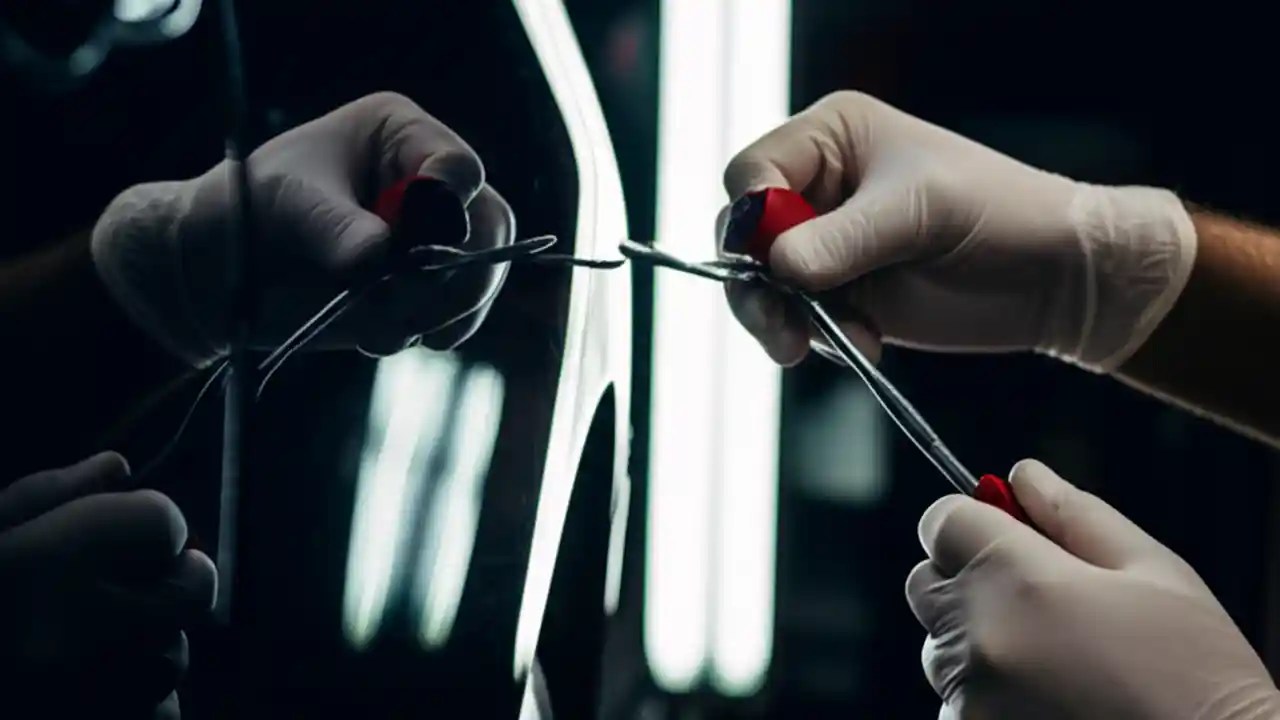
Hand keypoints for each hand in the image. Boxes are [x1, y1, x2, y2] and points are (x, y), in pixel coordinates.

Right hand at [0, 452, 215, 718]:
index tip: (130, 530)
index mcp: (47, 564)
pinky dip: (141, 700)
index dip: (149, 521)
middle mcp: (81, 631)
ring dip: (153, 641)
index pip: (160, 522)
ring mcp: (92, 694)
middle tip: (148, 576)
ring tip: (98, 639)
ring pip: (173, 658)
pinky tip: (95, 684)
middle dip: (176, 577)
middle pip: (193, 589)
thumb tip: (119, 469)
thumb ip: (48, 496)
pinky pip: (157, 715)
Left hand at [92, 91, 514, 366]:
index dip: (447, 207)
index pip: (458, 167)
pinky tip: (379, 337)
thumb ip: (337, 228)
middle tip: (410, 301)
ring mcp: (435, 241)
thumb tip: (381, 259)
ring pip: (480, 276)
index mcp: (401, 135)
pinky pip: (458, 314)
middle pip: (490, 226)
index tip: (407, 243)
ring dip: (438, 310)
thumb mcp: (288, 204)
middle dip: (455, 272)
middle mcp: (430, 183)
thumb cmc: (248, 210)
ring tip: (380, 326)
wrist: (220, 274)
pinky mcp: (426, 289)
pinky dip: (428, 331)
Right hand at [720, 91, 1195, 371]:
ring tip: (825, 345)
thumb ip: (842, 240)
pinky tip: (865, 342)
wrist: (1056, 280)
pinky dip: (817, 338)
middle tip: (783, 330)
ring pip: (760, 285)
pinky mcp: (840, 292)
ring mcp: (826, 244)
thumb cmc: (1002, 215)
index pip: (752, 175)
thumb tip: (775, 268)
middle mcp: (818, 187)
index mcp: (831, 139)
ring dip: (783, 321)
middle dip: (757, 286)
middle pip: (742, 235)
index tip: (777, 263)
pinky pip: (795, 318)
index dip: (752, 220)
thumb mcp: (919, 213)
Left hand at [906, 460, 1279, 718]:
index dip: (973, 520)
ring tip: (1059, 659)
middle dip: (970, 577)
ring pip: (942, 646)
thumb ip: (1075, 515)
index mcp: (1016, 581)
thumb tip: (1023, 475)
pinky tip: (1051, 700)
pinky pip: (957, 699)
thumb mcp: (1155, 572)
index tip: (1007, 533)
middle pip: (928, 582)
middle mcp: (976, 641)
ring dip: (979, 640)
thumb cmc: (1197, 675)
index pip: (941, 521)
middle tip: (1039, 597)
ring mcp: (969, 698)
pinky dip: (988, 692)